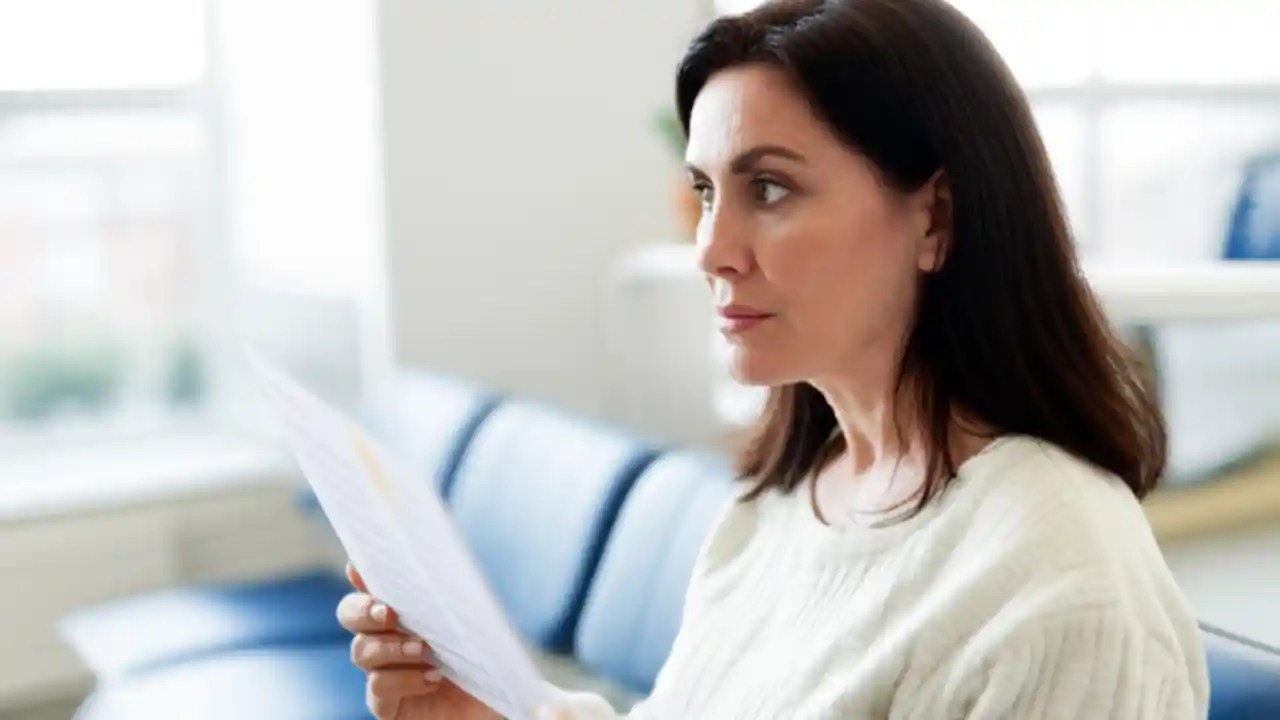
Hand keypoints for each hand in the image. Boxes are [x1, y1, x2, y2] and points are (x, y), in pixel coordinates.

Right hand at [338, 563, 501, 719]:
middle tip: (388, 614)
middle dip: (362, 610)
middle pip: (350, 613)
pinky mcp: (388, 704)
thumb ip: (464, 595)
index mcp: (406, 610)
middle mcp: (387, 637)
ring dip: (390, 647)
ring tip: (423, 649)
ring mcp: (384, 671)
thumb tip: (457, 566)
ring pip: (361, 651)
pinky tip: (433, 679)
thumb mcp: (484, 620)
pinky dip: (403, 680)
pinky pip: (378, 688)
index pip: (373, 583)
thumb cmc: (491, 657)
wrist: (501, 703)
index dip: (361, 574)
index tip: (357, 567)